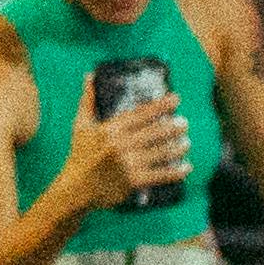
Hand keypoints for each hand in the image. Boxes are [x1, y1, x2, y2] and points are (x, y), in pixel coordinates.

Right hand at [55, 92, 192, 216]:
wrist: (77, 188)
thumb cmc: (79, 155)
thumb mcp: (81, 125)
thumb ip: (88, 100)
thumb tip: (90, 76)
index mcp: (111, 129)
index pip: (141, 113)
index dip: (161, 105)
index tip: (176, 99)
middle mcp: (121, 145)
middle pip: (156, 132)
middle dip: (174, 126)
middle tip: (185, 123)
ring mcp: (129, 164)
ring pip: (161, 152)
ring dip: (178, 147)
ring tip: (187, 142)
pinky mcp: (134, 181)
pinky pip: (161, 175)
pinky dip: (176, 172)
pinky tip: (187, 168)